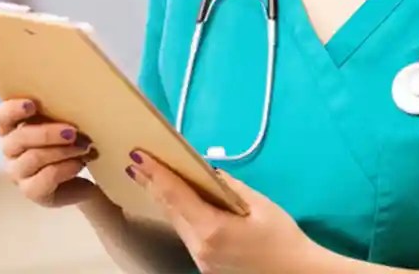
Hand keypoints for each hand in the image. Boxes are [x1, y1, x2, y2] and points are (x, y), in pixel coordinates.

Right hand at [0, 97, 98, 207]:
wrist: (83, 175)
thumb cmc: (73, 139)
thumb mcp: (67, 120)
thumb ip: (62, 108)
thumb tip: (78, 89)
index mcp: (14, 126)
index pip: (2, 116)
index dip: (13, 110)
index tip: (32, 105)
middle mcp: (11, 149)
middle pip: (18, 138)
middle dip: (47, 134)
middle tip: (73, 131)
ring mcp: (18, 172)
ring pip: (32, 158)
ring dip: (62, 151)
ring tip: (85, 147)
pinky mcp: (31, 191)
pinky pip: (44, 179)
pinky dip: (65, 169)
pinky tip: (79, 164)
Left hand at [126, 150, 322, 273]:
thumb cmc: (283, 238)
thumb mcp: (261, 205)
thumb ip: (230, 188)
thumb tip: (209, 173)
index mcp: (212, 229)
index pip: (176, 196)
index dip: (156, 174)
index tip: (138, 156)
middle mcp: (199, 247)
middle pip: (171, 210)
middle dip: (153, 184)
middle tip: (136, 160)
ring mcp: (200, 260)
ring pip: (177, 223)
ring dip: (164, 199)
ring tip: (149, 177)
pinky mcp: (205, 266)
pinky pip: (188, 235)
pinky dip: (180, 215)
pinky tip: (176, 203)